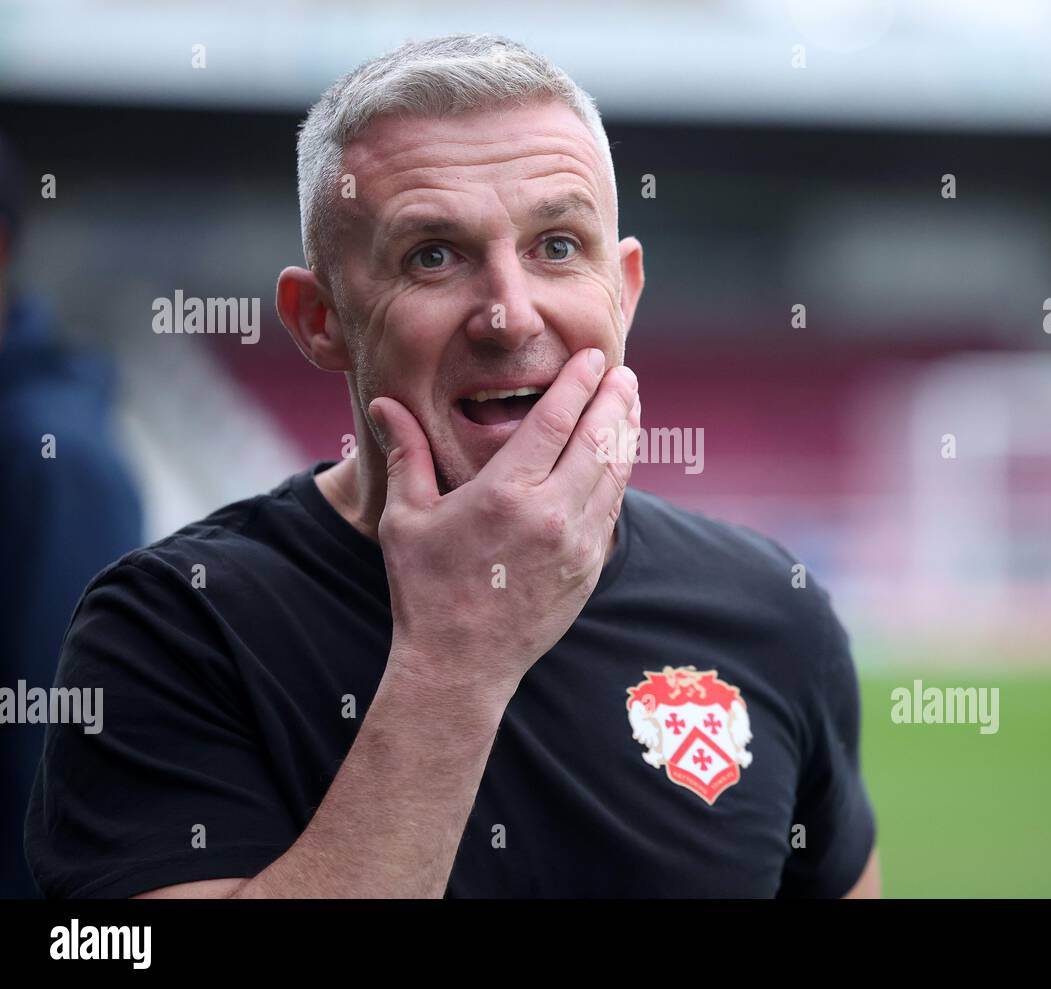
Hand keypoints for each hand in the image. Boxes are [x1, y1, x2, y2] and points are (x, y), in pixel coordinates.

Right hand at [368, 348, 639, 702]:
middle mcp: (550, 515)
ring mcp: (577, 545)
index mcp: (505, 495)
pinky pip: (612, 509)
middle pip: (598, 440)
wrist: (460, 666)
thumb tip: (385, 403)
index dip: (578, 383)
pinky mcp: (589, 569)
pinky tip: (618, 457)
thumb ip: (405, 454)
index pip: (556, 421)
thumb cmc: (425, 590)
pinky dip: (619, 475)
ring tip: (629, 405)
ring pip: (615, 474)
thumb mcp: (406, 519)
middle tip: (623, 373)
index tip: (592, 358)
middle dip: (615, 400)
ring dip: (626, 434)